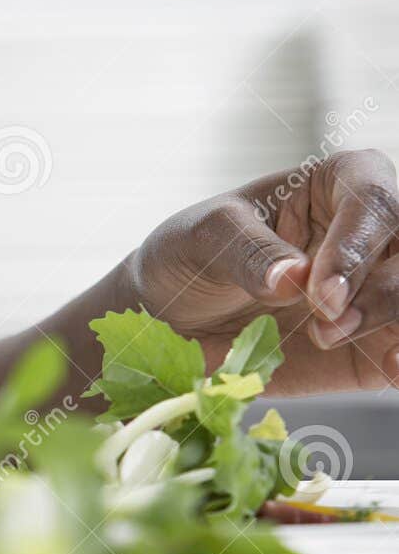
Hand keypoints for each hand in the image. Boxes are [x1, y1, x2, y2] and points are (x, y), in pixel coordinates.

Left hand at [127, 148, 398, 395]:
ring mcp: (379, 288)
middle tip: (326, 325)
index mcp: (339, 182)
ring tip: (335, 347)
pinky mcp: (377, 342)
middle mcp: (373, 232)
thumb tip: (291, 277)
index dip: (357, 247)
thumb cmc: (194, 253)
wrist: (176, 315)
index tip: (320, 294)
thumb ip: (249, 252)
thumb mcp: (207, 238)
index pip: (374, 201)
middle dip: (385, 291)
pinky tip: (391, 371)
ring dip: (395, 325)